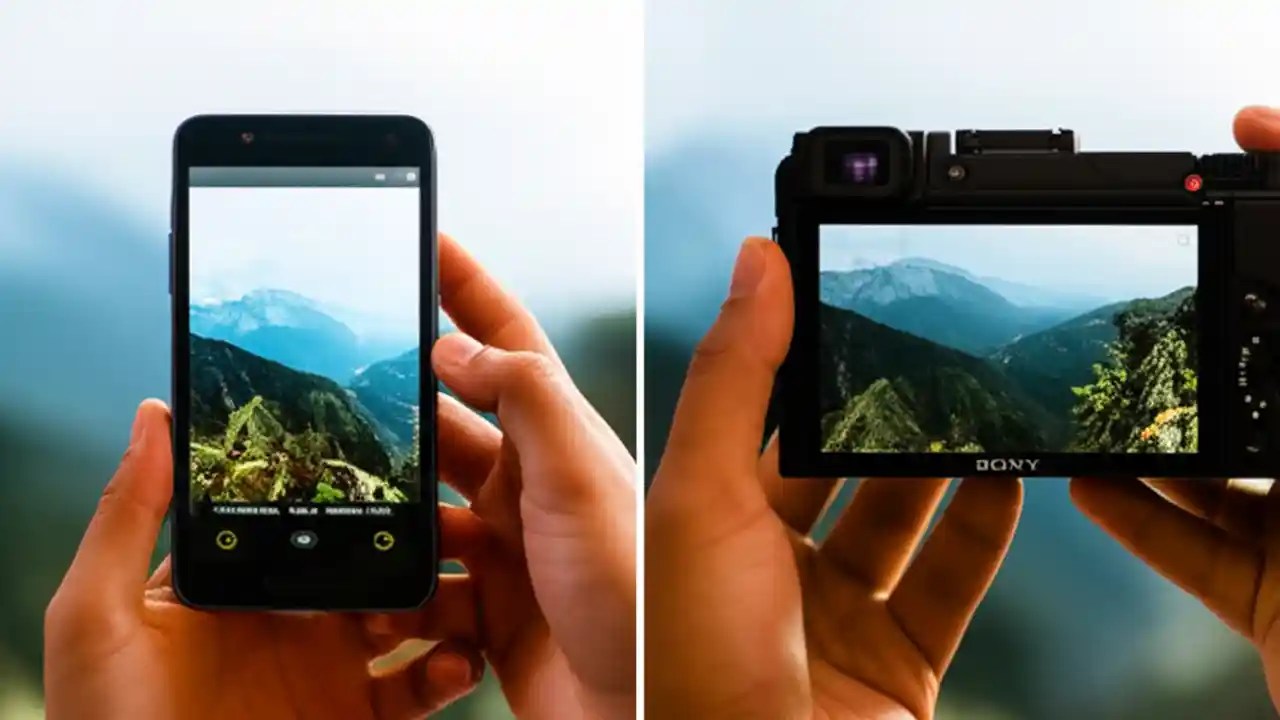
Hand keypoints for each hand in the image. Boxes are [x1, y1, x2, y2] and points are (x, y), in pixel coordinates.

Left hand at [44, 399, 483, 719]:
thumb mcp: (99, 613)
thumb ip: (128, 516)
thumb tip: (153, 416)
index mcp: (241, 578)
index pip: (309, 514)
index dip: (356, 484)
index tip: (404, 454)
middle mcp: (293, 615)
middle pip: (374, 558)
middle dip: (423, 536)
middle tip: (460, 521)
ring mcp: (331, 668)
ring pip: (414, 616)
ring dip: (451, 598)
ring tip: (470, 590)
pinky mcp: (358, 716)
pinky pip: (420, 686)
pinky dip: (452, 670)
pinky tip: (456, 659)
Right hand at [369, 235, 636, 718]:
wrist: (640, 715)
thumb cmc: (638, 600)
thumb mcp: (582, 478)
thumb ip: (529, 399)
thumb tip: (459, 343)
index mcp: (564, 442)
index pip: (509, 342)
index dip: (466, 287)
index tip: (425, 240)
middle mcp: (536, 489)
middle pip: (452, 420)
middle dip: (399, 398)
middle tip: (338, 374)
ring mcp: (509, 551)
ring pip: (425, 504)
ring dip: (386, 501)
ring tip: (341, 489)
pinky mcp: (487, 613)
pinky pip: (421, 583)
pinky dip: (392, 584)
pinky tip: (374, 589)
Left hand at [645, 237, 1022, 718]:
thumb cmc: (692, 662)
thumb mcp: (702, 498)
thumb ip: (735, 378)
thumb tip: (758, 260)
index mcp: (708, 527)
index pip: (759, 423)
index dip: (801, 363)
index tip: (847, 301)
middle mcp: (769, 571)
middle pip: (840, 470)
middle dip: (884, 412)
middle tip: (932, 344)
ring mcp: (837, 622)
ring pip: (903, 521)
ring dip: (943, 461)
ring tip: (982, 395)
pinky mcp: (898, 666)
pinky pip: (951, 584)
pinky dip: (985, 530)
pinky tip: (1012, 477)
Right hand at [1069, 105, 1279, 709]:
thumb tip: (1218, 357)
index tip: (1247, 135)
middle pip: (1271, 370)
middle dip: (1204, 326)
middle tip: (1141, 290)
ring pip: (1225, 464)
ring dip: (1153, 434)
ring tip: (1091, 398)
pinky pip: (1198, 548)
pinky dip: (1139, 520)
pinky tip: (1089, 485)